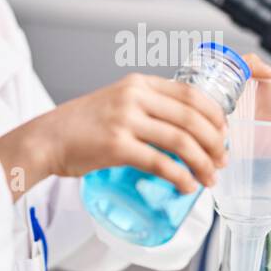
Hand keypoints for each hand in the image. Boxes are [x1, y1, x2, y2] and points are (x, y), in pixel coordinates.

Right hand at [0, 73, 227, 200]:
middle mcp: (134, 97)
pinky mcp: (116, 146)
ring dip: (202, 163)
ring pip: (181, 141)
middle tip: (222, 160)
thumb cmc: (82, 126)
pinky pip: (160, 163)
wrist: (46, 139)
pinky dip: (180, 177)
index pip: (192, 93)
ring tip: (209, 178)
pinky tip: (186, 186)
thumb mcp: (118, 102)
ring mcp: (125, 120)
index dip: (215, 115)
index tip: (224, 133)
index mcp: (139, 83)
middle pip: (192, 118)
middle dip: (215, 142)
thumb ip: (148, 107)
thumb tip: (186, 129)